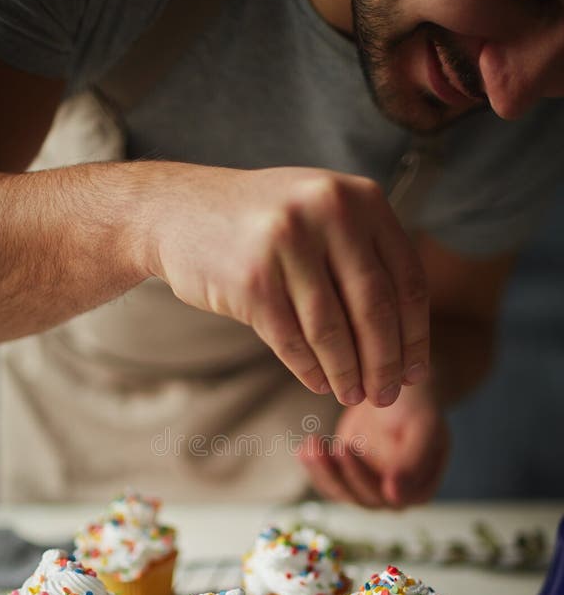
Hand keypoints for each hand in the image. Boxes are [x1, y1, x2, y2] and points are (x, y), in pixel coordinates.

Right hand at [143, 163, 428, 406]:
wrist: (178, 212)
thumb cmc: (262, 224)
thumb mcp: (323, 215)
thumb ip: (366, 256)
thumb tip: (409, 339)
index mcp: (361, 198)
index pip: (407, 281)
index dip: (415, 335)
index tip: (415, 373)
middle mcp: (330, 212)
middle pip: (375, 309)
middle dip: (385, 364)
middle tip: (386, 396)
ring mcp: (288, 244)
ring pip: (333, 330)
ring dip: (347, 374)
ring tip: (352, 396)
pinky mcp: (252, 280)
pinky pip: (292, 340)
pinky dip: (309, 369)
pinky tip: (319, 385)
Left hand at [298, 383, 449, 506]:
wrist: (393, 393)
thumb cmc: (415, 406)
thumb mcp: (423, 427)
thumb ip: (414, 460)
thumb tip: (396, 497)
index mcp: (419, 489)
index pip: (391, 497)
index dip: (366, 478)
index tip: (346, 451)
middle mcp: (394, 497)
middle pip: (363, 497)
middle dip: (342, 472)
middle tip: (328, 445)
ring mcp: (368, 489)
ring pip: (341, 492)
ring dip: (323, 471)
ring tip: (312, 445)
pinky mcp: (346, 479)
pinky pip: (328, 481)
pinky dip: (315, 468)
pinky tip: (304, 449)